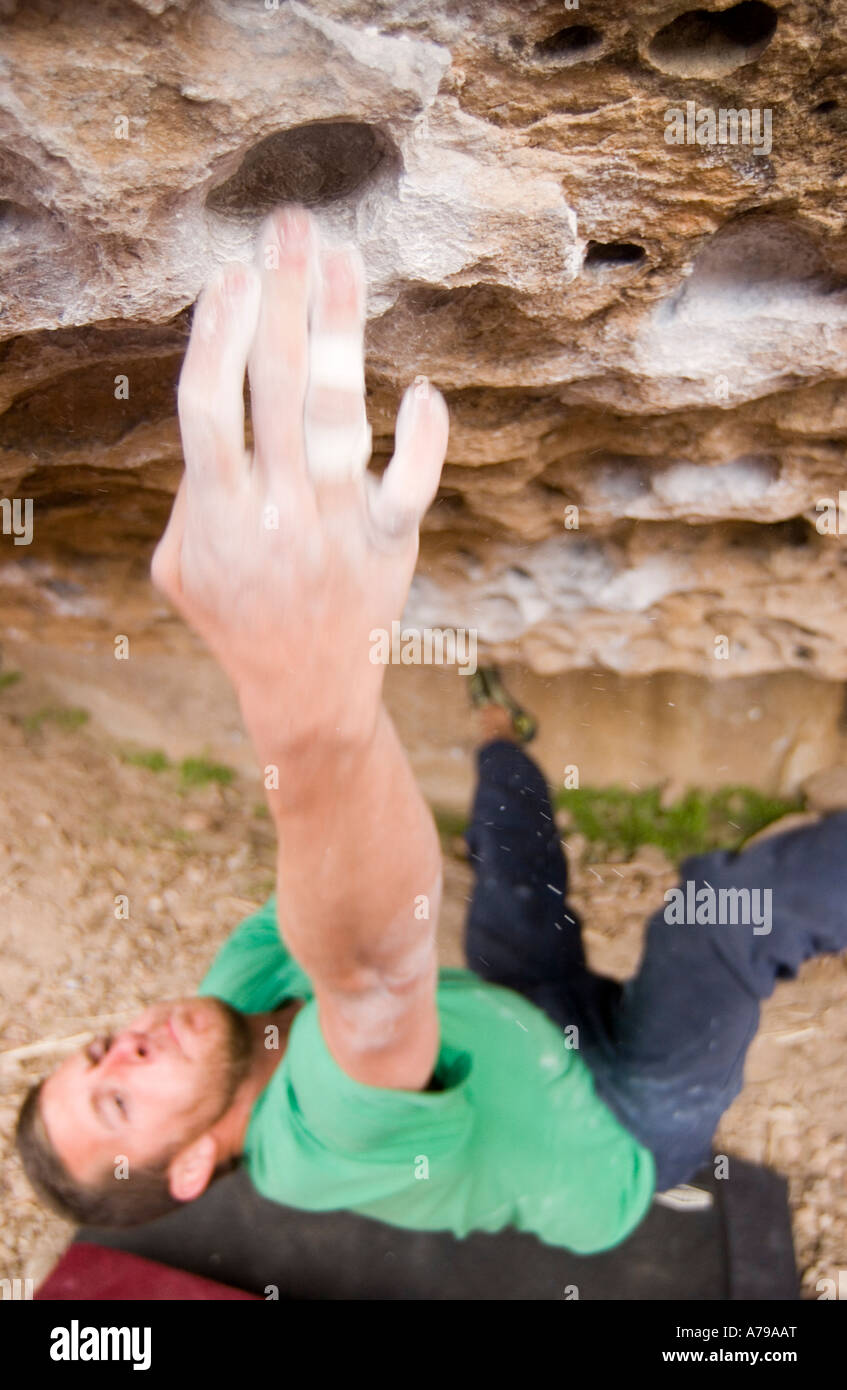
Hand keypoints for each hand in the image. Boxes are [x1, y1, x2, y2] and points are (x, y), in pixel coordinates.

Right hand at [151, 205, 448, 748]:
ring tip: (346, 261)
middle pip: (275, 387)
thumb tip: (214, 421)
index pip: (207, 406)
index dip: (219, 333)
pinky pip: (410, 486)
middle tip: (293, 226)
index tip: (235, 272)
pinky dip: (423, 440)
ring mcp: (335, 529)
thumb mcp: (180, 568)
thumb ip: (189, 496)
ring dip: (342, 332)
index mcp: (216, 513)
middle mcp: (275, 514)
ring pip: (339, 417)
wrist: (306, 696)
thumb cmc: (239, 622)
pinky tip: (422, 390)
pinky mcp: (388, 546)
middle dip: (283, 296)